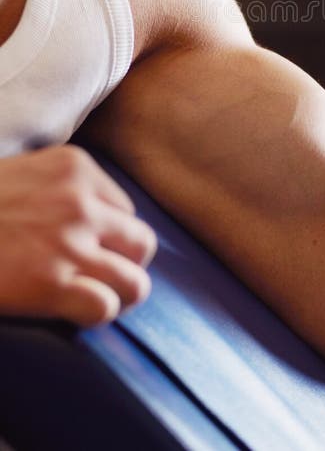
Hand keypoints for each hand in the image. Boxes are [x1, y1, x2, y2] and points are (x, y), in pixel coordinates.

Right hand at [0, 144, 156, 325]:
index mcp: (76, 168)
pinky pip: (105, 306)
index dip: (110, 235)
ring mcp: (70, 244)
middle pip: (141, 243)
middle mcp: (81, 202)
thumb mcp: (25, 172)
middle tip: (103, 277)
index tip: (90, 247)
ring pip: (135, 280)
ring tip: (98, 298)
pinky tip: (76, 312)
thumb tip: (98, 216)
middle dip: (126, 264)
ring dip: (120, 295)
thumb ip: (64, 186)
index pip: (125, 210)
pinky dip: (96, 315)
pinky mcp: (51, 285)